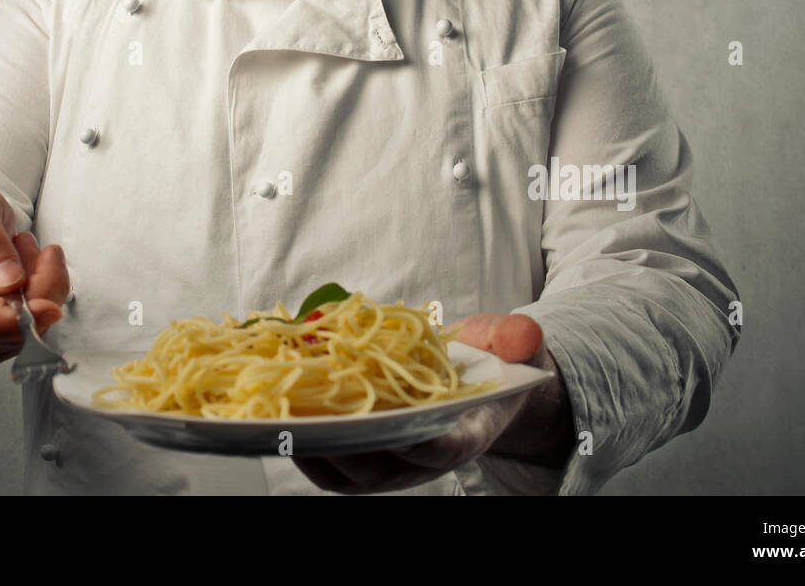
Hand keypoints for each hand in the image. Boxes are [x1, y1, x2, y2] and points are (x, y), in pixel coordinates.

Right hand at [0, 183, 69, 370]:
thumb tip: (9, 281)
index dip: (10, 320)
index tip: (46, 305)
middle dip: (37, 292)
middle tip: (27, 243)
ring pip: (20, 337)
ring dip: (39, 291)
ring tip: (18, 249)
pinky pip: (26, 336)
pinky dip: (40, 301)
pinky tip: (25, 272)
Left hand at [291, 313, 549, 494]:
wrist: (475, 387)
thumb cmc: (488, 364)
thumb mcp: (509, 344)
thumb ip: (515, 338)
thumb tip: (527, 333)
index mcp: (462, 435)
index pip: (442, 450)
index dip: (422, 445)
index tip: (401, 431)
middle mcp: (421, 459)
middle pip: (379, 468)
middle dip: (343, 446)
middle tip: (310, 419)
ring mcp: (388, 464)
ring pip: (344, 472)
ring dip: (311, 446)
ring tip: (279, 415)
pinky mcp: (360, 458)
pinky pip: (327, 461)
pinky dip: (302, 441)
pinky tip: (277, 412)